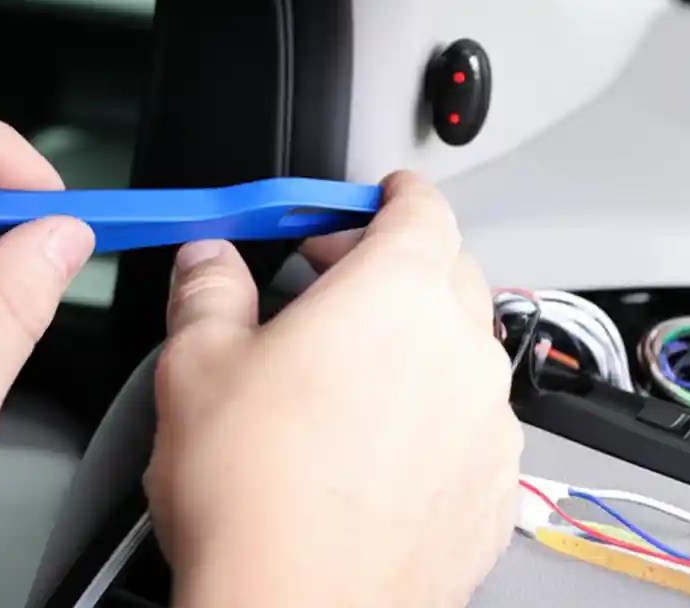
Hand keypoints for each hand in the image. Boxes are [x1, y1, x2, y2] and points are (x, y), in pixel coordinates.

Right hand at [146, 172, 521, 607]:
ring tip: (343, 376)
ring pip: (460, 350)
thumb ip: (208, 291)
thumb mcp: (197, 365)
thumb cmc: (255, 496)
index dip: (389, 192)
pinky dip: (431, 413)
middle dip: (393, 262)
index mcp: (396, 292)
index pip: (420, 205)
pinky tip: (372, 447)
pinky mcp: (492, 487)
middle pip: (446, 270)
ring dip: (413, 341)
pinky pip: (470, 423)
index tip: (372, 196)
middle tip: (332, 283)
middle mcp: (459, 348)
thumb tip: (207, 262)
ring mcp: (486, 422)